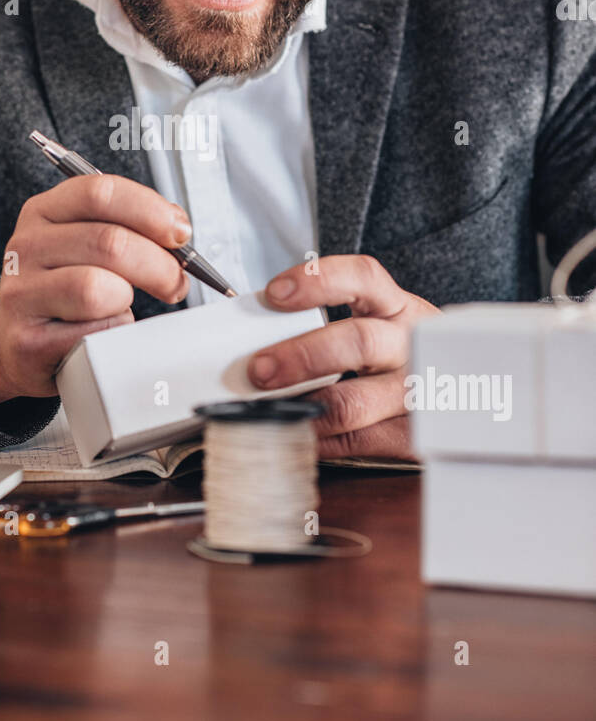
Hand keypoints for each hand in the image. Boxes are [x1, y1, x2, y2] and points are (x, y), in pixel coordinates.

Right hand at [0, 175, 191, 411]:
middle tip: (176, 282)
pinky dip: (112, 335)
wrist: (19, 344)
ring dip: (126, 300)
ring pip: (96, 289)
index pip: (99, 192)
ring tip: (122, 306)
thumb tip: (179, 237)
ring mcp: (20, 294)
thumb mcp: (88, 245)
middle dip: (159, 265)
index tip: (180, 233)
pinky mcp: (27, 342)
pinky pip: (93, 334)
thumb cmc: (68, 290)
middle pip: (109, 242)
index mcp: (43, 212)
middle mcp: (26, 247)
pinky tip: (102, 333)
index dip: (150, 210)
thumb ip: (130, 229)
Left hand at [246, 254, 438, 460]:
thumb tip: (255, 334)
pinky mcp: (412, 435)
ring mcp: (415, 393)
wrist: (465, 394)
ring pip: (355, 401)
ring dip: (304, 406)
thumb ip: (330, 323)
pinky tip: (297, 432)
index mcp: (398, 308)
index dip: (318, 281)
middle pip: (358, 342)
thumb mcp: (379, 324)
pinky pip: (356, 441)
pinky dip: (317, 439)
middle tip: (259, 368)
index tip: (275, 293)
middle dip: (301, 355)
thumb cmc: (400, 355)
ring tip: (272, 408)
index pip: (363, 278)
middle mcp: (411, 346)